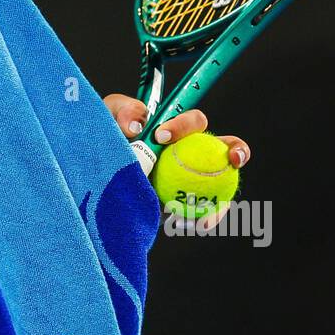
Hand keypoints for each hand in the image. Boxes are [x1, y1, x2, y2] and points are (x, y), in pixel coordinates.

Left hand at [102, 93, 250, 231]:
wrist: (98, 174)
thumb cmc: (106, 137)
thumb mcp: (108, 116)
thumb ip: (123, 110)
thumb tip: (137, 126)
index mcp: (177, 129)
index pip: (193, 122)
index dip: (184, 126)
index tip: (160, 137)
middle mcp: (190, 152)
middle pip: (223, 148)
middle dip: (237, 151)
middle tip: (232, 160)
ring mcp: (190, 178)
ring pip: (220, 184)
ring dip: (223, 197)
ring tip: (207, 214)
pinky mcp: (183, 201)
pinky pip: (201, 210)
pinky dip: (202, 218)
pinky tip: (195, 225)